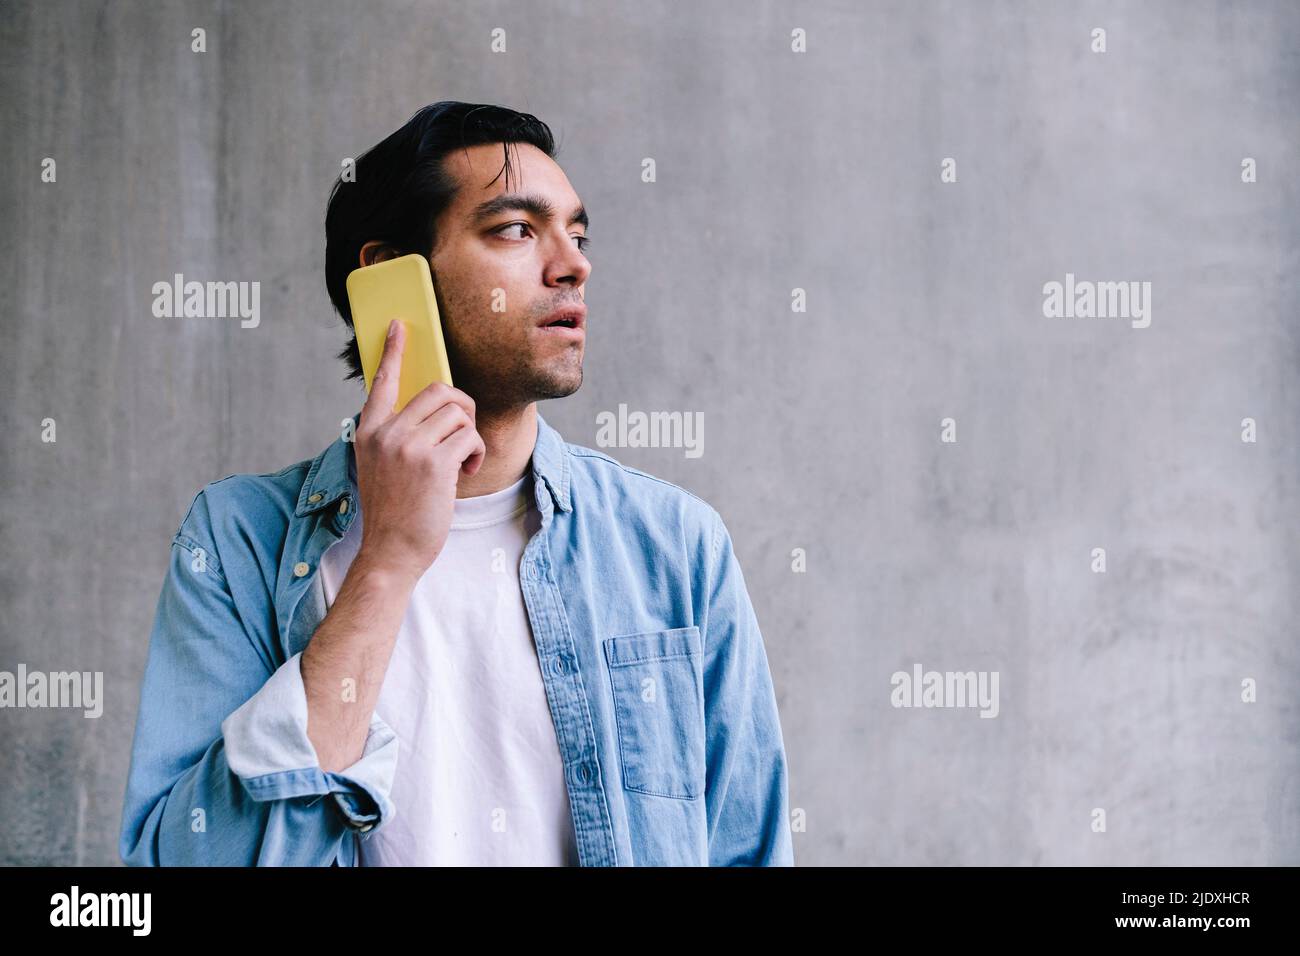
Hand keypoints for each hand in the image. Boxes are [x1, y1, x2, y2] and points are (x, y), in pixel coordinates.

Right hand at [352, 319, 485, 584]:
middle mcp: (386, 433)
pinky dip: (476, 454)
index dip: (394, 351)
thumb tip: (431, 409)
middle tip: (464, 433)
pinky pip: (470, 438)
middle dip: (464, 407)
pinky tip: (466, 473)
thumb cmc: (393, 510)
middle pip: (440, 391)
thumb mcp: (379, 466)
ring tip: (462, 462)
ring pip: (460, 413)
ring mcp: (409, 447)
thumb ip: (395, 436)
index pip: (383, 381)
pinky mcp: (434, 463)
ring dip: (470, 436)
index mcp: (369, 431)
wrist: (391, 552)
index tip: (400, 326)